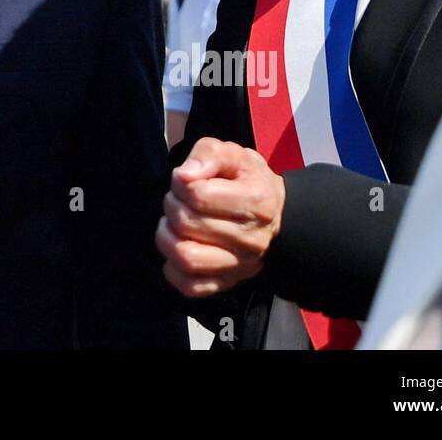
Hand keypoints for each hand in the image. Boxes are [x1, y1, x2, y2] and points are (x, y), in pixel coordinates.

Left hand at [155, 137, 285, 297]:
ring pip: (186, 257)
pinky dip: (172, 268)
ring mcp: (240, 266)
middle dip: (172, 204)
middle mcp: (251, 239)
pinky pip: (190, 286)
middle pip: (187, 223)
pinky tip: (177, 246)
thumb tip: (184, 175)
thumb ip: (208, 154)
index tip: (184, 179)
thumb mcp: (233, 154)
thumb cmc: (247, 181)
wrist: (275, 214)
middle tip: (178, 199)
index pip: (198, 195)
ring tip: (173, 223)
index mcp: (256, 202)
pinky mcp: (227, 283)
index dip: (180, 182)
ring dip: (167, 236)